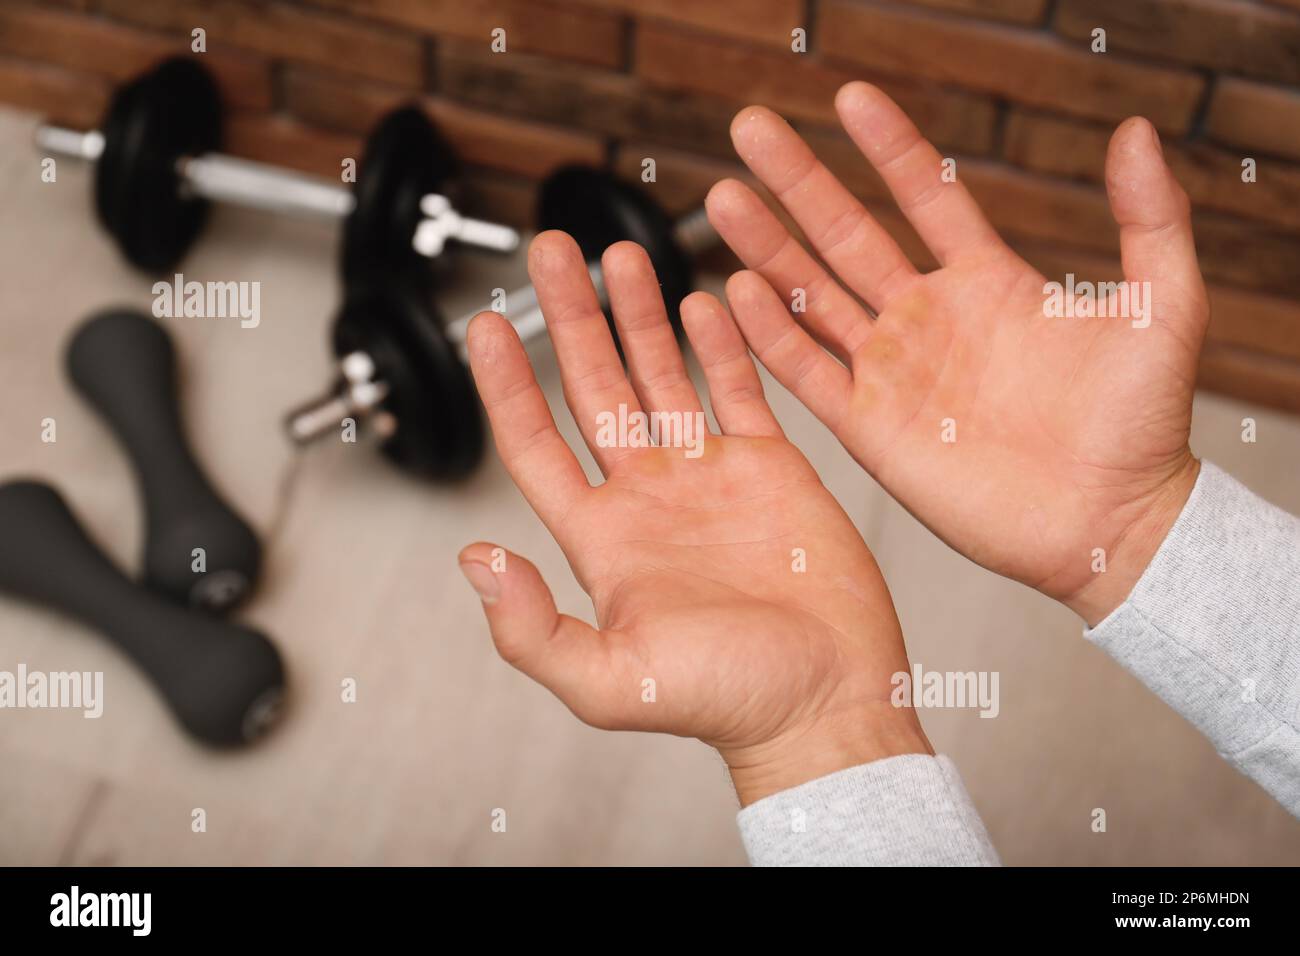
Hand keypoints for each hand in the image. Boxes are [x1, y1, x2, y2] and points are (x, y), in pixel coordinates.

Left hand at [459, 232, 930, 804]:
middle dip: (571, 316)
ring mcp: (708, 479)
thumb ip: (532, 630)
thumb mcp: (612, 681)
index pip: (537, 444)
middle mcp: (648, 498)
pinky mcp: (771, 469)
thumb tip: (474, 560)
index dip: (506, 385)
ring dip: (639, 315)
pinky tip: (704, 300)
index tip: (485, 324)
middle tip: (553, 250)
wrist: (826, 704)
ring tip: (622, 255)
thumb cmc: (729, 703)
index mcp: (603, 538)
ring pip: (663, 376)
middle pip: (593, 387)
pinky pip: (740, 390)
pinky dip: (723, 344)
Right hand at [706, 82, 1206, 625]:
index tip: (848, 96)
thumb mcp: (1163, 307)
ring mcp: (894, 371)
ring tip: (723, 197)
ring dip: (767, 248)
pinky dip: (771, 335)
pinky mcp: (872, 428)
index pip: (926, 197)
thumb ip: (1150, 219)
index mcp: (988, 283)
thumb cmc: (1143, 423)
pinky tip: (737, 291)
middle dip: (799, 181)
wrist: (1110, 521)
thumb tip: (1135, 130)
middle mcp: (928, 319)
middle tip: (751, 128)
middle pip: (847, 235)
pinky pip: (809, 372)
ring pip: (813, 296)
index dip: (890, 147)